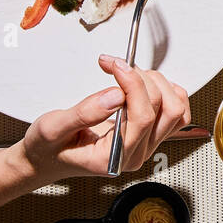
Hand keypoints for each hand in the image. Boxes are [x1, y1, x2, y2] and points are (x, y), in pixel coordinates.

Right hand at [18, 54, 190, 180]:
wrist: (47, 158)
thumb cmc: (49, 147)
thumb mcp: (53, 128)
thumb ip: (84, 113)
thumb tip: (115, 95)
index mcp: (113, 157)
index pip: (142, 118)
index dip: (134, 85)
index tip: (117, 64)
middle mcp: (134, 154)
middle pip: (164, 110)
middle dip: (143, 79)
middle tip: (118, 65)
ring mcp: (145, 146)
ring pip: (175, 110)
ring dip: (158, 84)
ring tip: (131, 73)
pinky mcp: (148, 136)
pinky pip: (176, 114)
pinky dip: (167, 92)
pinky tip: (145, 83)